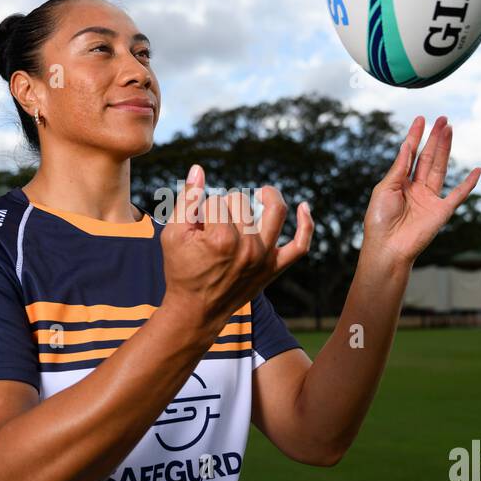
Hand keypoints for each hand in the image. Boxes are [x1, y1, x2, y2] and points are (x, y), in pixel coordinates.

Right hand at [161, 164, 312, 333]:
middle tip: (212, 228)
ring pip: (273, 211)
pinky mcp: (275, 267)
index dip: (201, 210)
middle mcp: (249, 247)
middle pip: (242, 201)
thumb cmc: (181, 270)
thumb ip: (187, 200)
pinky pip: (301, 245)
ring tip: (260, 193)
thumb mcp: (173, 234)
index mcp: (222, 239)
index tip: (195, 230)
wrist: (195, 311)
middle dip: (224, 208)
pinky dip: (306, 225)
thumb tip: (199, 169)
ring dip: (267, 197)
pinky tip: (304, 207)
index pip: (216, 201)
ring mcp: (265, 258)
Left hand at [363, 116, 480, 267]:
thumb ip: (399, 168)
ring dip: (446, 149)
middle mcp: (416, 189)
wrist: (387, 247)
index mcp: (400, 183)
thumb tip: (407, 145)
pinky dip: (469, 183)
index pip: (410, 155)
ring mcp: (430, 199)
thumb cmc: (380, 220)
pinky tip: (478, 171)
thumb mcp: (385, 188)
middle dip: (435, 138)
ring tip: (450, 129)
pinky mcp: (441, 211)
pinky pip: (458, 195)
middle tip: (442, 119)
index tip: (421, 119)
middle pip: (428, 158)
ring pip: (440, 168)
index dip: (415, 136)